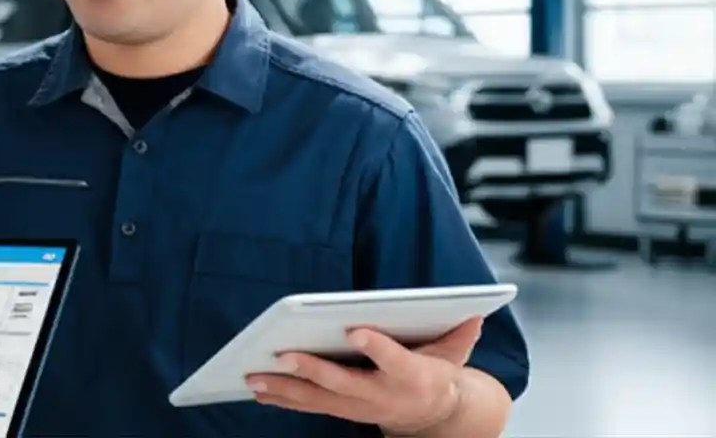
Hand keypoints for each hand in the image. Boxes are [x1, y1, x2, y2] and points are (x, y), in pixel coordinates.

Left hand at [246, 317, 483, 435]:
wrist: (432, 416)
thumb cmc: (436, 374)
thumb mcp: (454, 354)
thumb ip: (460, 334)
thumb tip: (476, 312)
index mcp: (411, 377)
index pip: (394, 360)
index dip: (377, 347)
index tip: (356, 329)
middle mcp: (381, 396)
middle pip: (343, 384)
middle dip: (311, 371)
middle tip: (283, 355)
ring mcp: (358, 407)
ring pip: (317, 400)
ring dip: (283, 389)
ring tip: (252, 377)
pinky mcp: (342, 411)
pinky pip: (308, 406)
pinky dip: (282, 399)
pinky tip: (257, 390)